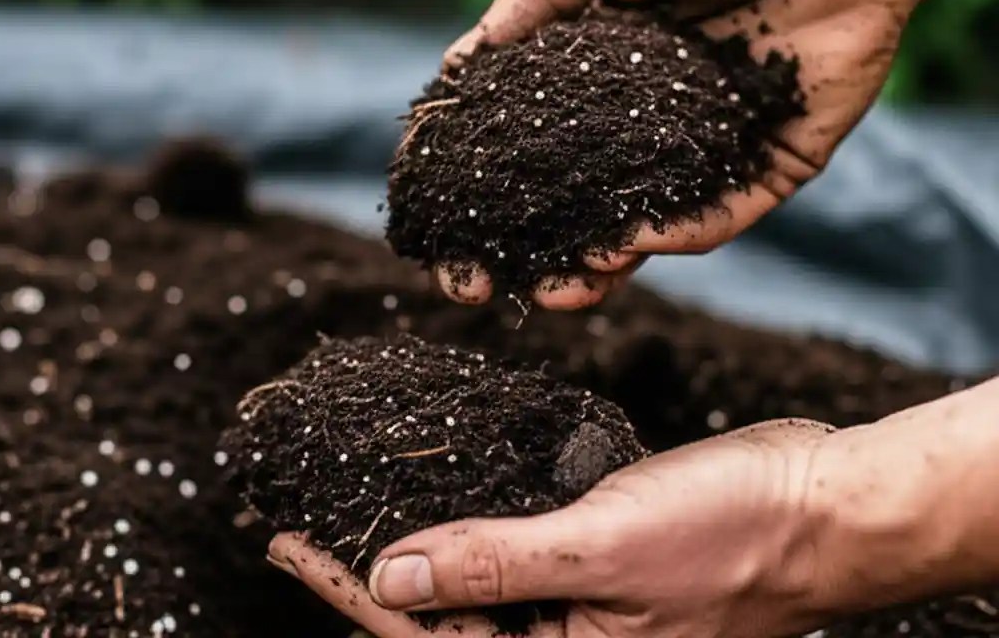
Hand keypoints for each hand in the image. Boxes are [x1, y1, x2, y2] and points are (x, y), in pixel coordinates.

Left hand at [268, 419, 840, 637]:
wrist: (827, 505)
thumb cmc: (734, 535)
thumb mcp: (600, 550)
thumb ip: (492, 566)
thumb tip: (387, 580)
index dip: (342, 590)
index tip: (281, 544)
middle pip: (440, 616)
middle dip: (365, 571)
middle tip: (297, 523)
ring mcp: (580, 602)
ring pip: (474, 579)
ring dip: (414, 543)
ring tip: (347, 504)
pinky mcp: (597, 555)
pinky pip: (516, 546)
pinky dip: (472, 520)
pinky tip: (437, 489)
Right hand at [434, 0, 924, 309]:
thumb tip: (459, 73)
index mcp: (588, 67)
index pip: (515, 145)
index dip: (469, 194)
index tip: (433, 238)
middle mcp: (638, 117)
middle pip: (567, 203)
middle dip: (523, 253)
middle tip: (480, 289)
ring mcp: (702, 145)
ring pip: (638, 226)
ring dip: (594, 264)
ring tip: (561, 289)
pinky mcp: (770, 162)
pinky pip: (722, 213)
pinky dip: (680, 232)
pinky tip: (638, 245)